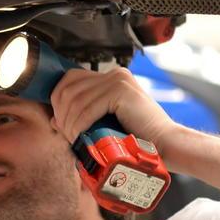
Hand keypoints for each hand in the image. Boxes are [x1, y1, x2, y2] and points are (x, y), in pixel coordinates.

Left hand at [49, 66, 179, 148]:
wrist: (165, 145)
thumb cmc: (138, 138)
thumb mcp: (105, 123)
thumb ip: (83, 116)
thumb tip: (54, 119)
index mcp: (111, 78)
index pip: (70, 79)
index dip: (58, 100)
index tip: (60, 123)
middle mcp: (114, 74)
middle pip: (69, 87)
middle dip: (61, 113)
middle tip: (66, 134)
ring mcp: (119, 81)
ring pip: (76, 100)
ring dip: (69, 123)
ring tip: (74, 139)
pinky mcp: (122, 92)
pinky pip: (88, 109)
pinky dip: (79, 125)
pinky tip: (81, 137)